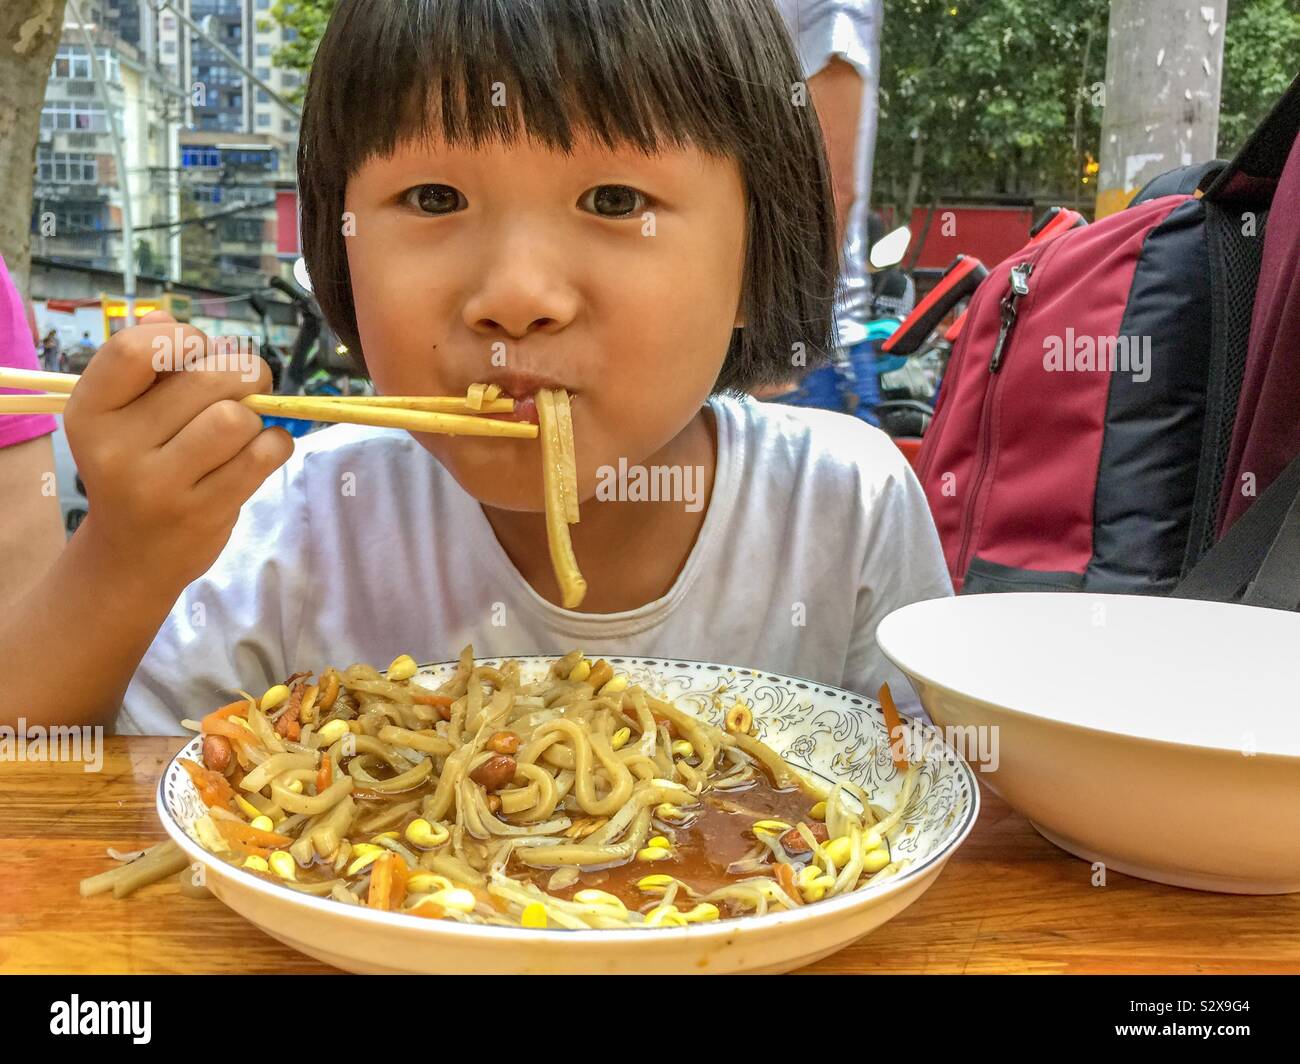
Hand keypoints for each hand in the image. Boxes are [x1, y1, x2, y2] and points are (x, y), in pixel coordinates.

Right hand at [63, 312, 293, 586]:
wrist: (133, 555)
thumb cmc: (138, 465)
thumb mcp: (123, 414)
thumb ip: (147, 363)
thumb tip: (166, 318)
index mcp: (90, 411)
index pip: (135, 349)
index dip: (185, 338)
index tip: (201, 349)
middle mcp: (116, 448)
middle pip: (204, 379)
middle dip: (244, 370)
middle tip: (251, 380)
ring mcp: (159, 485)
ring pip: (235, 419)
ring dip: (256, 414)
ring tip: (248, 423)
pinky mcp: (203, 512)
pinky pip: (262, 455)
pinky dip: (276, 443)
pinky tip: (263, 448)